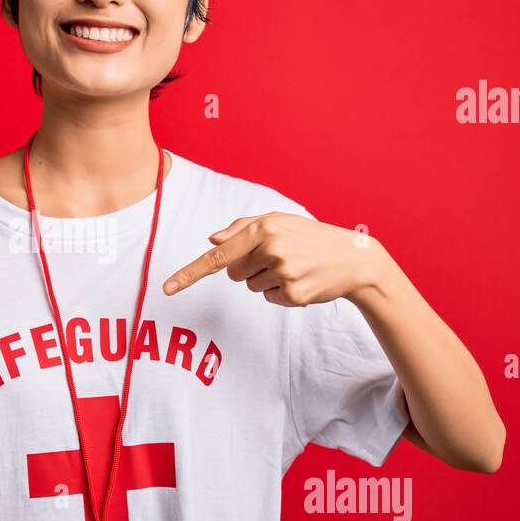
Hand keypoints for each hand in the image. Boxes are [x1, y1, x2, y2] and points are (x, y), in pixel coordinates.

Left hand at [161, 211, 384, 306]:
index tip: (166, 289)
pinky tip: (300, 281)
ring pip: (250, 287)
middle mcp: (271, 250)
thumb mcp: (280, 221)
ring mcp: (282, 274)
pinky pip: (269, 299)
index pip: (218, 256)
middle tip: (278, 258)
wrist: (353, 259)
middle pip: (233, 273)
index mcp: (263, 229)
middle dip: (248, 267)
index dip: (189, 274)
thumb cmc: (310, 237)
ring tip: (293, 268)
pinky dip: (281, 293)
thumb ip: (243, 228)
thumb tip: (212, 240)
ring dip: (266, 280)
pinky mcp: (293, 295)